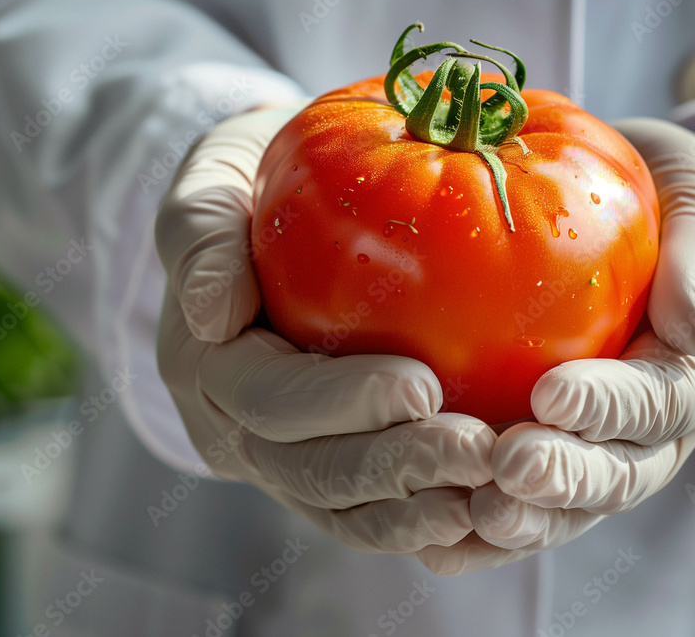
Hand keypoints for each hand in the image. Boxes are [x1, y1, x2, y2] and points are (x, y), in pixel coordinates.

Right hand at [155, 108, 495, 554]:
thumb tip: (211, 312)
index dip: (340, 401)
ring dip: (418, 508)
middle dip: (396, 466)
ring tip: (493, 489)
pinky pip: (373, 516)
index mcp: (205, 365)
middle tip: (478, 449)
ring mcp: (283, 462)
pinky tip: (486, 511)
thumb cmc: (254, 185)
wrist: (275, 225)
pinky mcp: (329, 476)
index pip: (267, 398)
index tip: (422, 384)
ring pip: (345, 510)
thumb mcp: (215, 174)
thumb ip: (201, 227)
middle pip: (311, 471)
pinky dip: (424, 520)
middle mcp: (237, 430)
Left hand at [416, 119, 694, 573]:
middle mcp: (661, 429)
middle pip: (623, 475)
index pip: (664, 403)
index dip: (611, 409)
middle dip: (567, 478)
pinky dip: (488, 530)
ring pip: (576, 507)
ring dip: (528, 518)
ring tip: (472, 515)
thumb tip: (692, 327)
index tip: (551, 397)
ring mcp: (610, 449)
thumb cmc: (672, 204)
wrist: (651, 216)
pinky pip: (530, 504)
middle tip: (508, 468)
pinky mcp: (560, 454)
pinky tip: (438, 538)